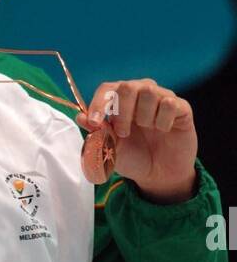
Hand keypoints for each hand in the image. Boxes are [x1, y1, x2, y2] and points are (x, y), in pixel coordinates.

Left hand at [77, 80, 196, 201]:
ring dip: (144, 117)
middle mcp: (141, 93)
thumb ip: (97, 132)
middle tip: (123, 133)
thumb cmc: (133, 158)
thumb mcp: (111, 149)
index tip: (94, 122)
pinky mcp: (181, 107)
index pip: (107, 89)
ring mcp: (161, 98)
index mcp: (120, 100)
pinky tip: (163, 130)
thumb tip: (80, 117)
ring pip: (149, 92)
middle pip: (128, 86)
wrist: (158, 175)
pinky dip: (163, 121)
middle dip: (122, 112)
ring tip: (147, 130)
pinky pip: (169, 103)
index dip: (99, 102)